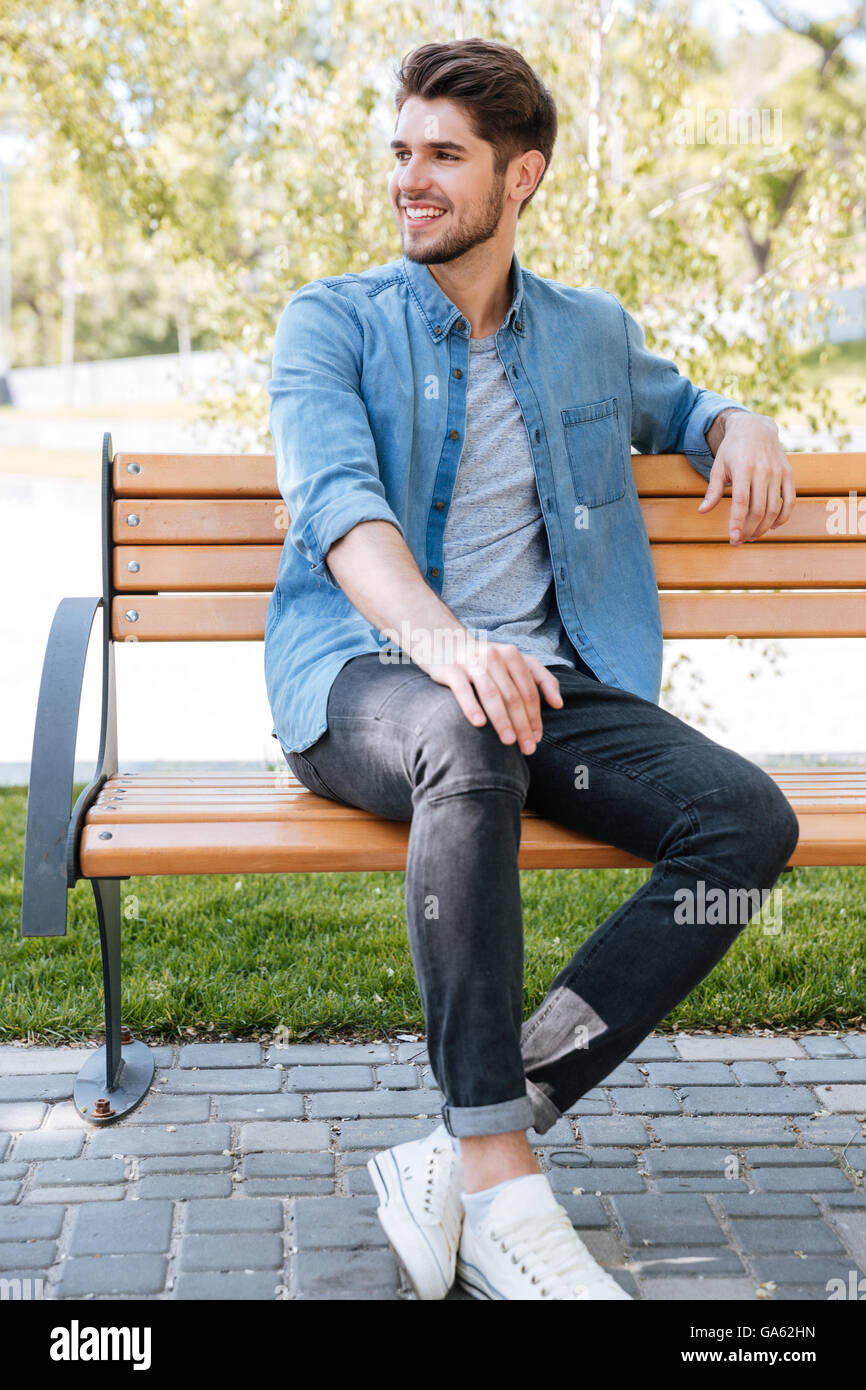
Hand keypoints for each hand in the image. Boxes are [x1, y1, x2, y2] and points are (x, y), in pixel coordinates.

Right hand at [417, 635, 562, 753]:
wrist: (445, 645)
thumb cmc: (486, 662)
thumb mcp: (515, 663)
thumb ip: (540, 679)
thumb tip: (559, 704)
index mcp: (512, 655)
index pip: (529, 690)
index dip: (535, 716)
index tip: (537, 738)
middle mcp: (494, 655)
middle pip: (513, 696)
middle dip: (522, 724)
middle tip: (528, 748)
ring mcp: (471, 661)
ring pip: (491, 694)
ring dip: (502, 720)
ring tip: (509, 742)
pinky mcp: (451, 669)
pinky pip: (463, 690)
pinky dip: (471, 707)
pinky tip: (479, 724)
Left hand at [697, 414, 795, 544]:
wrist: (756, 428)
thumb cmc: (733, 449)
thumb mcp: (719, 466)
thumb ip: (713, 490)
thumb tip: (702, 511)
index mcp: (743, 469)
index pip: (741, 502)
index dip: (737, 523)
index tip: (733, 538)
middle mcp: (763, 471)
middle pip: (758, 510)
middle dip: (749, 530)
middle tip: (740, 541)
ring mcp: (778, 473)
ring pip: (773, 509)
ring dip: (763, 528)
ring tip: (752, 536)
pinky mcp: (788, 474)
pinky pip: (789, 501)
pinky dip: (782, 517)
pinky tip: (772, 526)